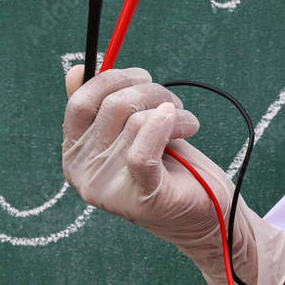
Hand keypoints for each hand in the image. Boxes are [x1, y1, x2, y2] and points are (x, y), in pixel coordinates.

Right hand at [62, 65, 284, 284]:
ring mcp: (107, 190)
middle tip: (173, 103)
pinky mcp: (138, 198)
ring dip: (170, 109)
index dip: (112, 79)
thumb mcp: (134, 129)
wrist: (209, 215)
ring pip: (134, 121)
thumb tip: (75, 69)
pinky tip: (183, 122)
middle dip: (150, 92)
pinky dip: (165, 126)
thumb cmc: (172, 169)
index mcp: (76, 154)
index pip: (80, 103)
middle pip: (111, 106)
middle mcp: (83, 174)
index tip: (142, 77)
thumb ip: (105, 104)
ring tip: (187, 122)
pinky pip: (143, 149)